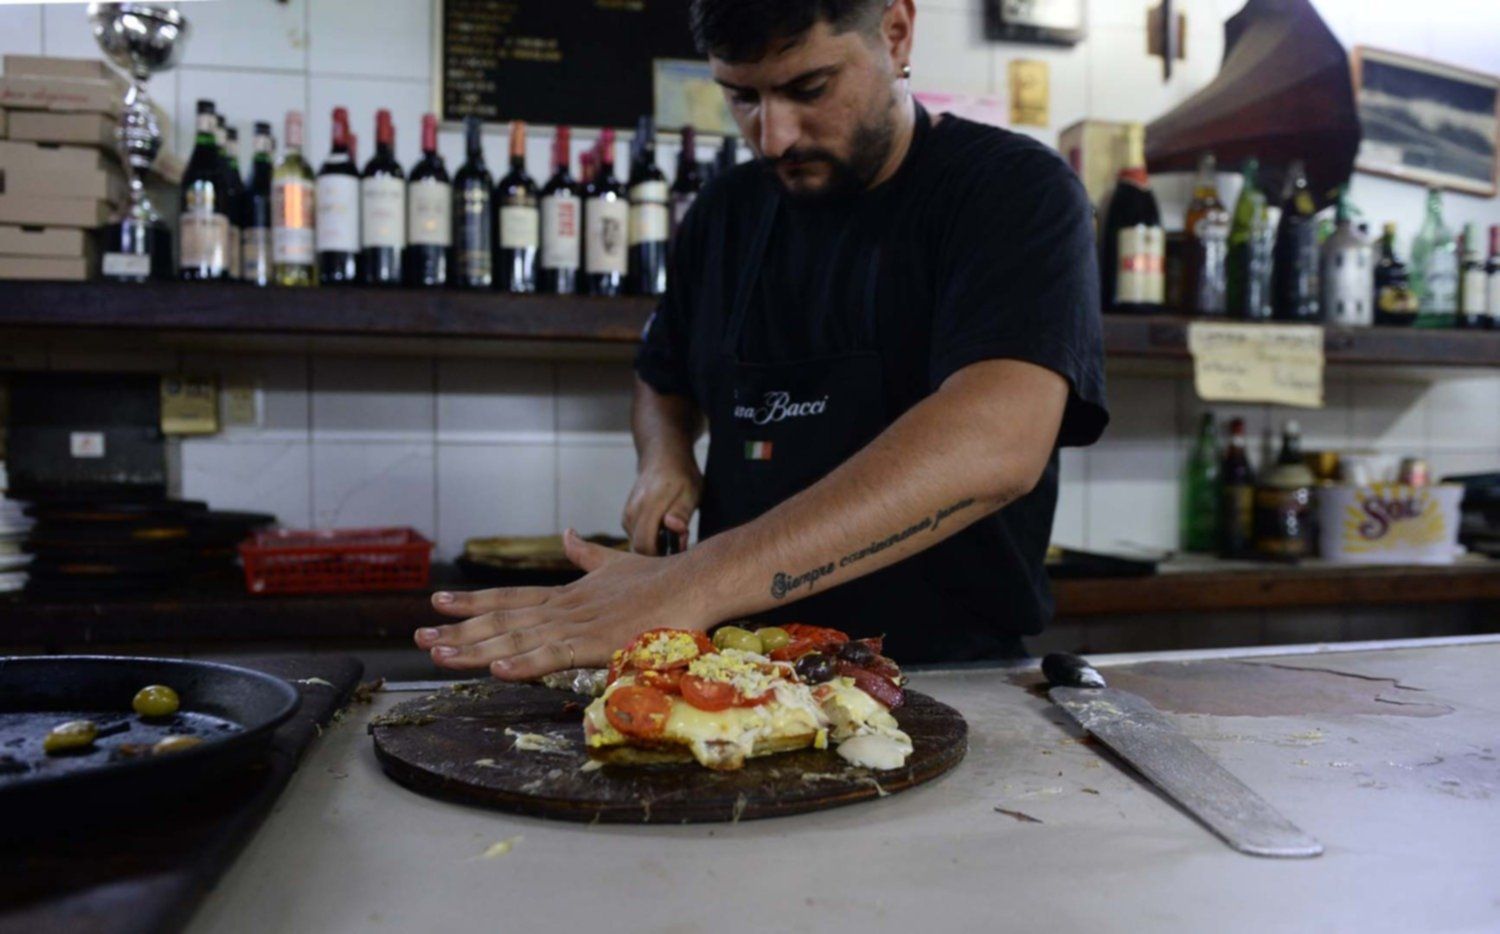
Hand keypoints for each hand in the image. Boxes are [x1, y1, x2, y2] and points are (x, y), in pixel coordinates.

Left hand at [414, 528, 715, 680]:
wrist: (693, 582)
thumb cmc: (661, 579)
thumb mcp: (616, 564)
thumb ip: (587, 555)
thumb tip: (568, 534)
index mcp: (566, 595)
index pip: (509, 598)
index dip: (472, 602)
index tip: (438, 604)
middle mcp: (563, 608)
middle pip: (501, 621)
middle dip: (459, 632)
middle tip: (419, 639)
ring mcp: (577, 625)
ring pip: (516, 639)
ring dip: (476, 649)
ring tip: (439, 656)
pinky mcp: (596, 644)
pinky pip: (554, 656)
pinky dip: (525, 663)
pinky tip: (498, 670)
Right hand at [621, 451, 700, 554]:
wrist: (663, 458)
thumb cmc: (681, 476)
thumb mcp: (690, 492)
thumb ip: (681, 512)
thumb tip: (674, 527)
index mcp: (649, 504)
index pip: (644, 545)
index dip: (661, 557)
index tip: (679, 551)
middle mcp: (632, 511)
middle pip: (639, 549)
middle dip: (660, 553)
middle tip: (680, 541)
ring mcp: (627, 515)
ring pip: (637, 545)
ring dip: (656, 546)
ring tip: (673, 532)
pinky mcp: (626, 518)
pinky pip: (636, 538)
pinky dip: (650, 540)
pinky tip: (664, 530)